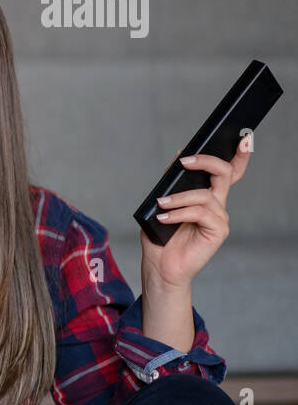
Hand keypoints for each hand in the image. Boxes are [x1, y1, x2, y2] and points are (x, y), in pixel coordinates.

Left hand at [140, 135, 251, 289]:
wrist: (161, 266)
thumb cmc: (160, 235)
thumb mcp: (162, 203)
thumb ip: (172, 183)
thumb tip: (179, 158)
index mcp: (207, 197)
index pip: (228, 173)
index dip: (240, 156)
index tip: (244, 137)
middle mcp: (217, 205)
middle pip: (223, 174)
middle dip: (206, 161)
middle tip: (186, 161)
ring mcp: (219, 218)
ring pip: (205, 195)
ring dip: (180, 198)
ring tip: (161, 204)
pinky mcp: (218, 232)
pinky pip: (200, 213)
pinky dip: (179, 213)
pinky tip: (164, 218)